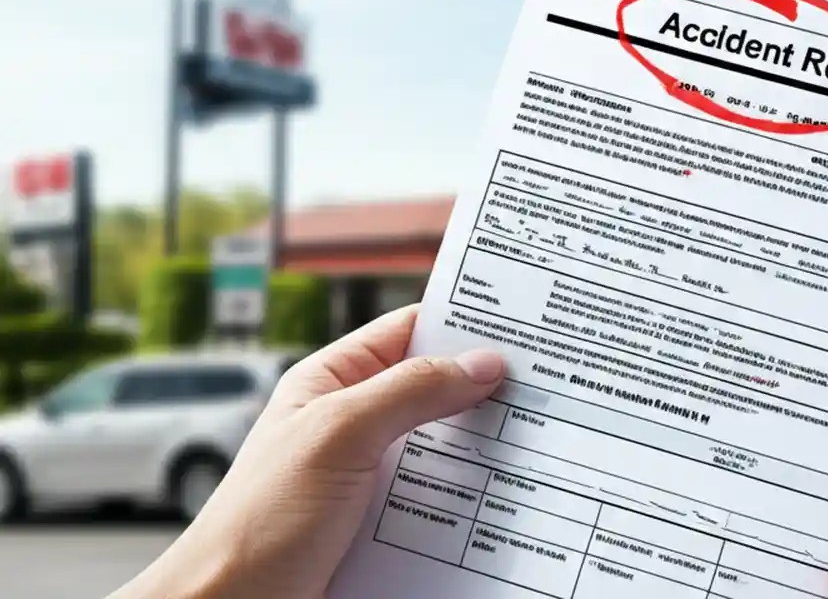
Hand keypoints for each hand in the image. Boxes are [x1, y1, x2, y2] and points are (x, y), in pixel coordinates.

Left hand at [110, 305, 504, 598]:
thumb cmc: (258, 522)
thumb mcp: (337, 435)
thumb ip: (410, 392)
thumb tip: (482, 363)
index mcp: (333, 382)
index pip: (410, 331)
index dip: (462, 323)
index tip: (522, 325)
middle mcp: (354, 423)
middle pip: (436, 390)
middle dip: (487, 389)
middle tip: (548, 385)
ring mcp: (370, 476)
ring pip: (445, 448)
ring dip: (485, 449)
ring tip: (540, 440)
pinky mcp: (384, 524)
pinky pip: (441, 500)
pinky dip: (474, 499)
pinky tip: (505, 499)